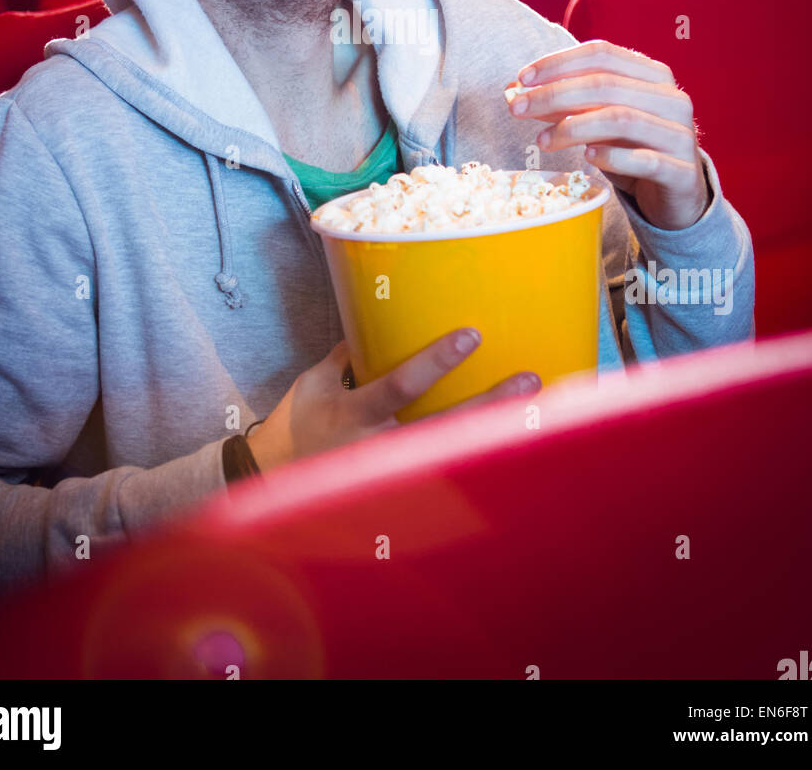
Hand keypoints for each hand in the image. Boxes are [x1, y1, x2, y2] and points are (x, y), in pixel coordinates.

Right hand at [246, 331, 540, 472]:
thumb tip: (382, 318)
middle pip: (444, 427)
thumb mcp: (315, 383)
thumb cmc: (296, 424)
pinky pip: (446, 475)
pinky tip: (513, 447)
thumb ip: (350, 355)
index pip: (399, 385)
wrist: (275, 481)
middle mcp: (377, 449)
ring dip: (495, 435)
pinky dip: (479, 462)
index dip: (437, 362)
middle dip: (489, 403)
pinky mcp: (401, 492)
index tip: (472, 336)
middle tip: (528, 379)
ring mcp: (392, 476)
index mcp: (352, 416)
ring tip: (537, 414)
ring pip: (453, 455)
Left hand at [505, 40, 709, 230]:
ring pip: (620, 119)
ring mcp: (680, 134)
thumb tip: (514, 92)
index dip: (558, 62)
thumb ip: (564, 105)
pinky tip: (586, 157)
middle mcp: (671, 98)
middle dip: (554, 94)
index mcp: (653, 74)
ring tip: (542, 140)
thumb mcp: (598, 123)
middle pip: (605, 84)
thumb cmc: (633, 149)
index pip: (602, 53)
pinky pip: (643, 159)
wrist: (677, 195)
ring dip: (573, 127)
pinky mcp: (682, 171)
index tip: (522, 78)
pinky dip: (611, 157)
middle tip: (517, 108)